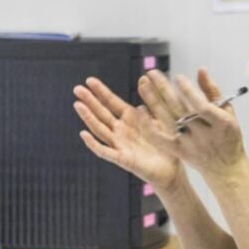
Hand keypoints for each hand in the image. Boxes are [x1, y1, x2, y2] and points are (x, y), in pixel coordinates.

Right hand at [73, 76, 182, 191]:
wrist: (172, 170)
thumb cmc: (167, 145)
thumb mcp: (162, 118)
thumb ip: (152, 100)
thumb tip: (143, 78)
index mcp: (130, 119)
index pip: (111, 102)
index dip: (100, 92)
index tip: (89, 80)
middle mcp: (121, 130)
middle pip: (101, 113)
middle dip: (89, 101)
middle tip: (77, 89)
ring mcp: (119, 144)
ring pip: (99, 129)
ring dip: (88, 118)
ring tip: (78, 105)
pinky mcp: (122, 159)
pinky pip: (104, 151)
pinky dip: (93, 143)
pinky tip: (84, 134)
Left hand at [138, 68, 248, 182]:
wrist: (224, 167)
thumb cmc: (227, 134)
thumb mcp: (227, 111)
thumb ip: (212, 90)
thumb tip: (201, 70)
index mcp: (221, 123)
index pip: (202, 106)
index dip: (189, 92)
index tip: (177, 78)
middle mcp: (204, 134)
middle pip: (180, 110)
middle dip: (164, 90)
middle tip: (151, 73)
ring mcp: (191, 144)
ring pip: (168, 120)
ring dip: (154, 102)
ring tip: (143, 84)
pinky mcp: (179, 152)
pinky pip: (161, 139)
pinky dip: (150, 126)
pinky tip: (141, 110)